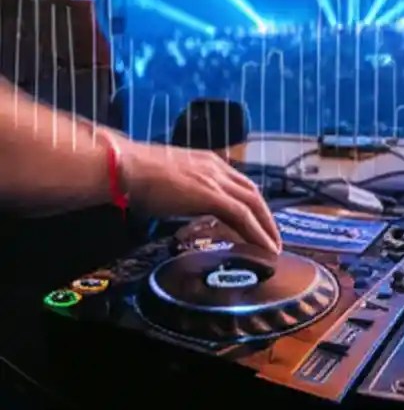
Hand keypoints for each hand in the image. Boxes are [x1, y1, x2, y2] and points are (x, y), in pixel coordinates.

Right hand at [118, 139, 282, 252]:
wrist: (124, 167)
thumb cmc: (136, 175)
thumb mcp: (171, 180)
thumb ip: (185, 190)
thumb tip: (185, 206)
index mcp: (209, 162)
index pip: (240, 184)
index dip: (253, 204)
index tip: (259, 221)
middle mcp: (217, 168)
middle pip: (253, 193)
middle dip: (266, 217)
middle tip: (273, 238)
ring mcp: (216, 180)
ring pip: (253, 204)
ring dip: (266, 227)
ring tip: (273, 247)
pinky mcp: (211, 194)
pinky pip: (242, 215)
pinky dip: (256, 232)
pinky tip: (262, 246)